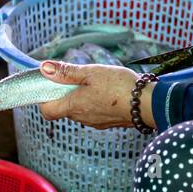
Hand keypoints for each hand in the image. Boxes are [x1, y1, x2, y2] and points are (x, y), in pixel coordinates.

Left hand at [37, 62, 151, 129]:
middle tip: (76, 78)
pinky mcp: (107, 122)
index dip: (44, 99)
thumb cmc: (120, 86)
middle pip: (63, 109)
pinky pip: (93, 113)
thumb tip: (44, 69)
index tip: (51, 86)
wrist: (148, 104)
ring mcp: (95, 122)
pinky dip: (94, 103)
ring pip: (79, 110)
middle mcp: (82, 118)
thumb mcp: (91, 72)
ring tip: (95, 83)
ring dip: (80, 98)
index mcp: (74, 106)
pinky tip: (106, 91)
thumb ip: (67, 72)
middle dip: (65, 94)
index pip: (47, 111)